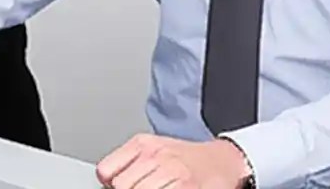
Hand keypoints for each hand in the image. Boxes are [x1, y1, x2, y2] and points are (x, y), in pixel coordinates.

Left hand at [96, 134, 249, 188]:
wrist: (224, 160)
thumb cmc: (187, 158)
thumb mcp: (153, 149)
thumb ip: (128, 162)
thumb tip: (108, 182)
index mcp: (142, 144)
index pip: (105, 171)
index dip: (110, 184)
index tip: (117, 186)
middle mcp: (155, 155)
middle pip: (121, 186)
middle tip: (143, 187)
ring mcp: (172, 171)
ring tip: (157, 188)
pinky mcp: (187, 186)